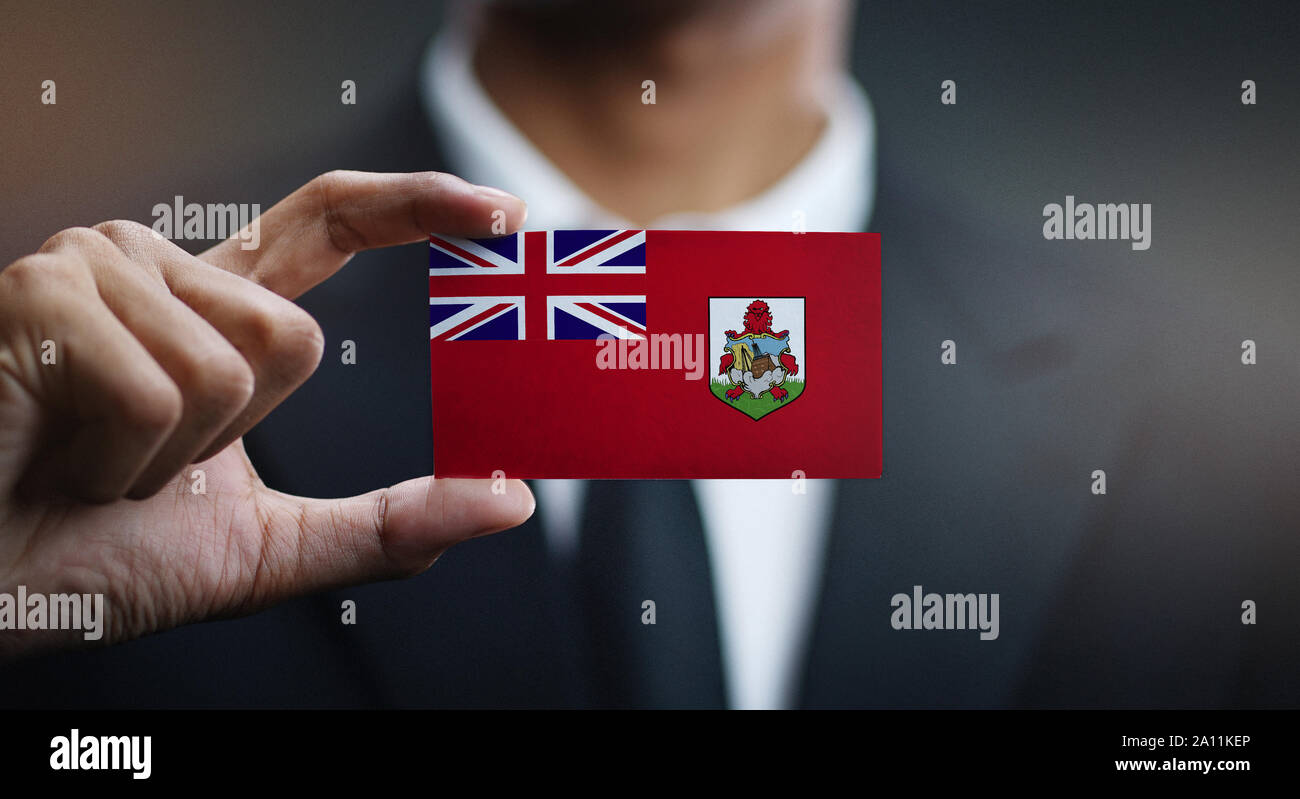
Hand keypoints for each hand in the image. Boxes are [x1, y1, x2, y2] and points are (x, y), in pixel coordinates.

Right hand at [0, 171, 533, 658]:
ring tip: (88, 462)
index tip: (500, 214)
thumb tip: (511, 500)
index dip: (416, 206)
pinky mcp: (42, 293)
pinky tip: (54, 456)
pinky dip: (121, 463)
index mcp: (210, 309)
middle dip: (232, 440)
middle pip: (295, 336)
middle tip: (137, 466)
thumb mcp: (267, 548)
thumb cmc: (89, 557)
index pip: (329, 223)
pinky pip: (161, 390)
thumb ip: (387, 525)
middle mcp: (156, 268)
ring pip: (234, 365)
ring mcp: (94, 269)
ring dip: (169, 459)